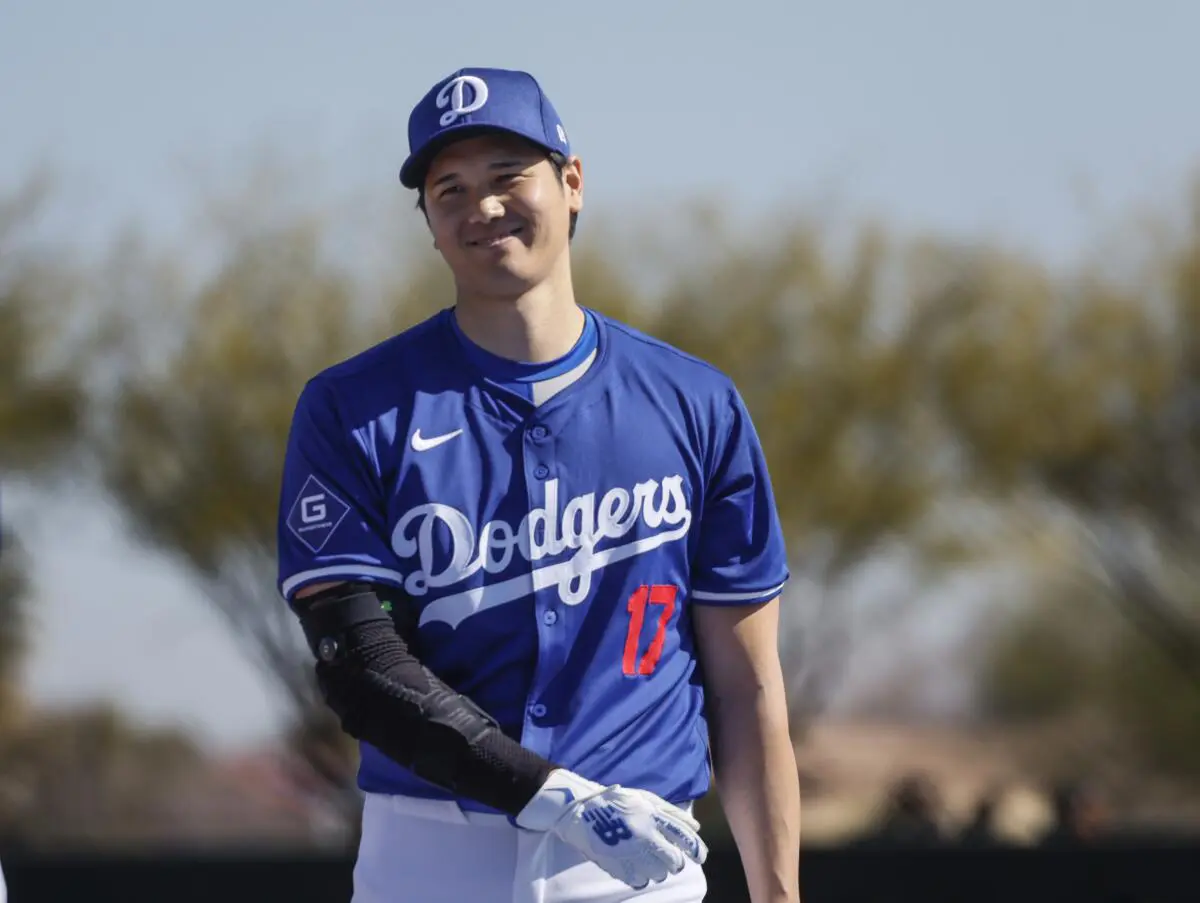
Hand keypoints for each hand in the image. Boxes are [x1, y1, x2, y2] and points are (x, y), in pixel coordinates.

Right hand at [515, 769, 708, 889]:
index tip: (699, 856)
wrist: (581, 810)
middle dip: (674, 862)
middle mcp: (645, 835)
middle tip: (669, 858)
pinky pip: (640, 881)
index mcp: (654, 816)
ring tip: (648, 859)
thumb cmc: (617, 801)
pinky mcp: (618, 866)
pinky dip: (642, 877)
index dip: (697, 850)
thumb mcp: (646, 798)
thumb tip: (696, 827)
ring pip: (659, 874)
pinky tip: (635, 866)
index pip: (685, 839)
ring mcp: (631, 853)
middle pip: (674, 861)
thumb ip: (672, 812)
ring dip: (658, 870)